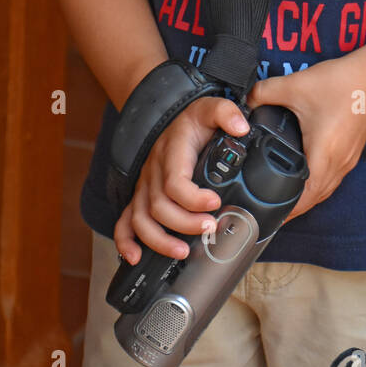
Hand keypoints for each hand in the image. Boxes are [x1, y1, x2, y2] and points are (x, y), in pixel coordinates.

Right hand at [113, 94, 249, 263]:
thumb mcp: (210, 108)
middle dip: (185, 223)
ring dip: (159, 240)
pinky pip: (124, 222)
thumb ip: (226, 112)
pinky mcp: (139, 198)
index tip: (215, 202)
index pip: (175, 181)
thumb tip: (241, 127)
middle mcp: (153, 172)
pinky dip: (125, 242)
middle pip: (159, 206)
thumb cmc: (192, 121)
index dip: (193, 198)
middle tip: (211, 228)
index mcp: (171, 153)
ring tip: (183, 251)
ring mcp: (144, 187)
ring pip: (141, 219)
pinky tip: (135, 258)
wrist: (172, 120)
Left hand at [245, 57, 365, 220]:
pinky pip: (332, 179)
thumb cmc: (340, 82)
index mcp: (324, 153)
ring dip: (306, 198)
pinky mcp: (351, 154)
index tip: (267, 217)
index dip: (286, 211)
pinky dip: (316, 185)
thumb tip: (244, 102)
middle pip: (315, 199)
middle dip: (293, 209)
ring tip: (283, 201)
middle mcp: (339, 163)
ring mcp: (348, 160)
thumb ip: (263, 93)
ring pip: (325, 191)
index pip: (305, 197)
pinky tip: (304, 179)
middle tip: (268, 212)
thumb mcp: (294, 85)